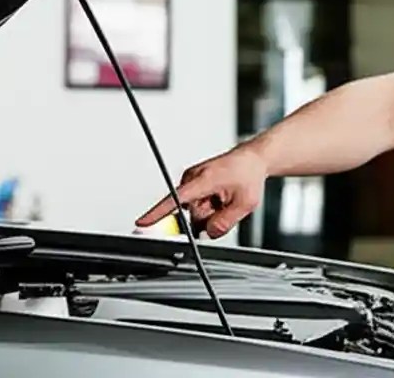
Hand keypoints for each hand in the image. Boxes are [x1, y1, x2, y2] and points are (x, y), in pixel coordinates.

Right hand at [135, 143, 269, 237]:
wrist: (252, 160)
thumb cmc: (248, 174)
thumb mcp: (245, 203)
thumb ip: (225, 222)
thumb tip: (208, 233)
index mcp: (204, 180)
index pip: (176, 199)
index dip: (157, 213)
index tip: (141, 223)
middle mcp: (193, 178)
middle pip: (190, 215)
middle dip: (208, 218)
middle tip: (226, 205)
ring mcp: (192, 181)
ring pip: (194, 212)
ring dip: (210, 212)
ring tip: (225, 198)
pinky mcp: (194, 185)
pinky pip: (196, 206)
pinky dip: (209, 207)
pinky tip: (220, 197)